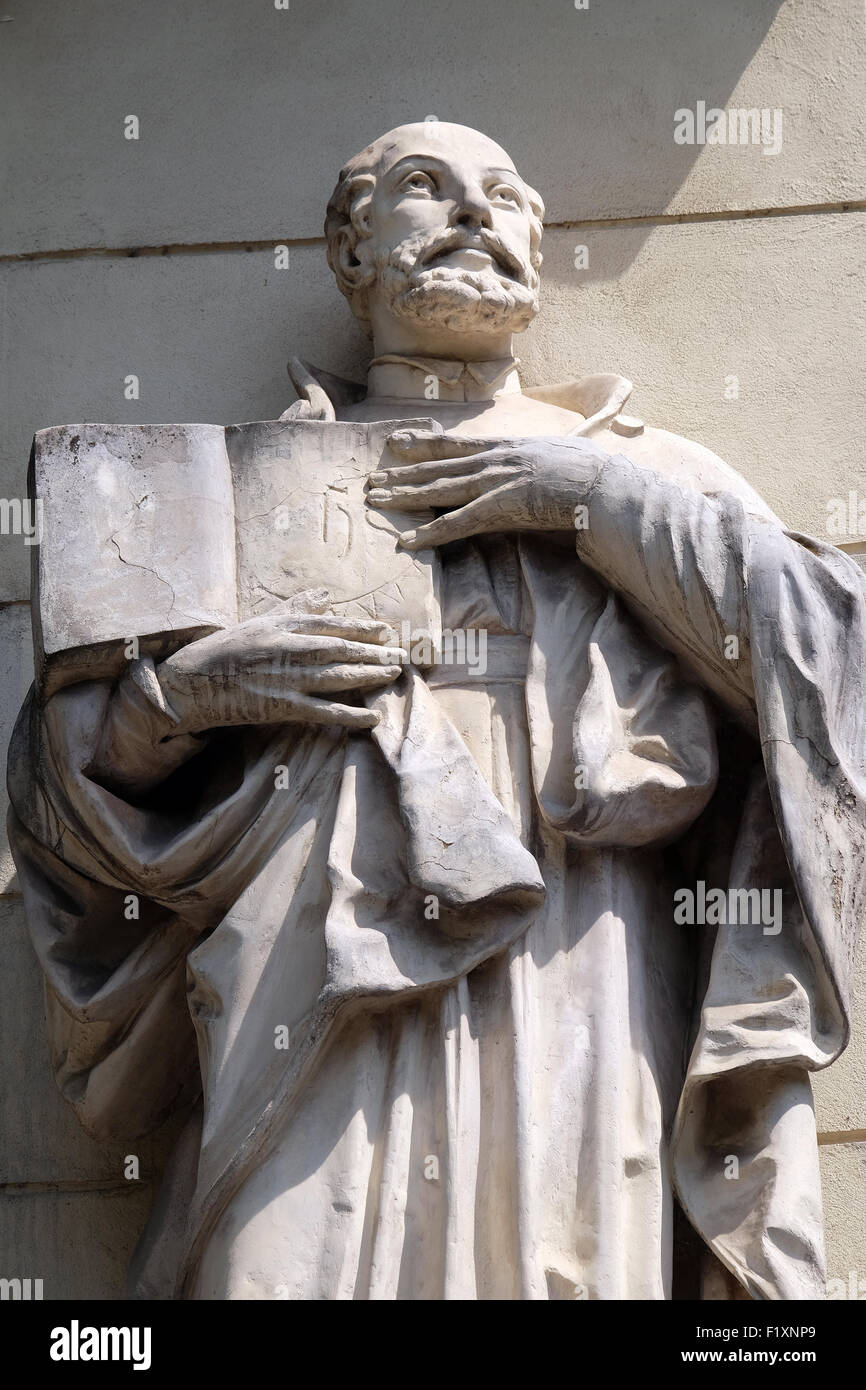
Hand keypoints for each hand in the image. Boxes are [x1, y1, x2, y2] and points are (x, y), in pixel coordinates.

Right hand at [157, 600, 406, 734]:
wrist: (194, 682)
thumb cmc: (228, 648)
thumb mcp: (262, 620)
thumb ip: (297, 607)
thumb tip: (326, 593)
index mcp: (284, 626)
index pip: (332, 624)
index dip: (362, 627)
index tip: (386, 630)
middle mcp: (289, 649)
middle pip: (342, 650)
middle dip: (375, 652)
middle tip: (403, 655)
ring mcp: (286, 679)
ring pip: (338, 676)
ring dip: (370, 675)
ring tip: (394, 674)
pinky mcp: (282, 707)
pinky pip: (324, 711)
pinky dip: (351, 714)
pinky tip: (373, 717)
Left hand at [366, 429, 608, 547]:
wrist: (609, 485)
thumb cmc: (596, 475)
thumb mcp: (563, 456)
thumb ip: (543, 460)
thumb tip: (544, 464)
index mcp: (510, 447)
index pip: (458, 445)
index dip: (425, 443)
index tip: (398, 442)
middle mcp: (497, 460)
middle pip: (440, 465)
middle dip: (404, 472)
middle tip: (373, 477)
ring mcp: (498, 482)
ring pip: (441, 490)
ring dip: (406, 497)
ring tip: (376, 501)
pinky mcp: (503, 507)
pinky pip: (459, 523)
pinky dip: (431, 533)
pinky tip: (408, 540)